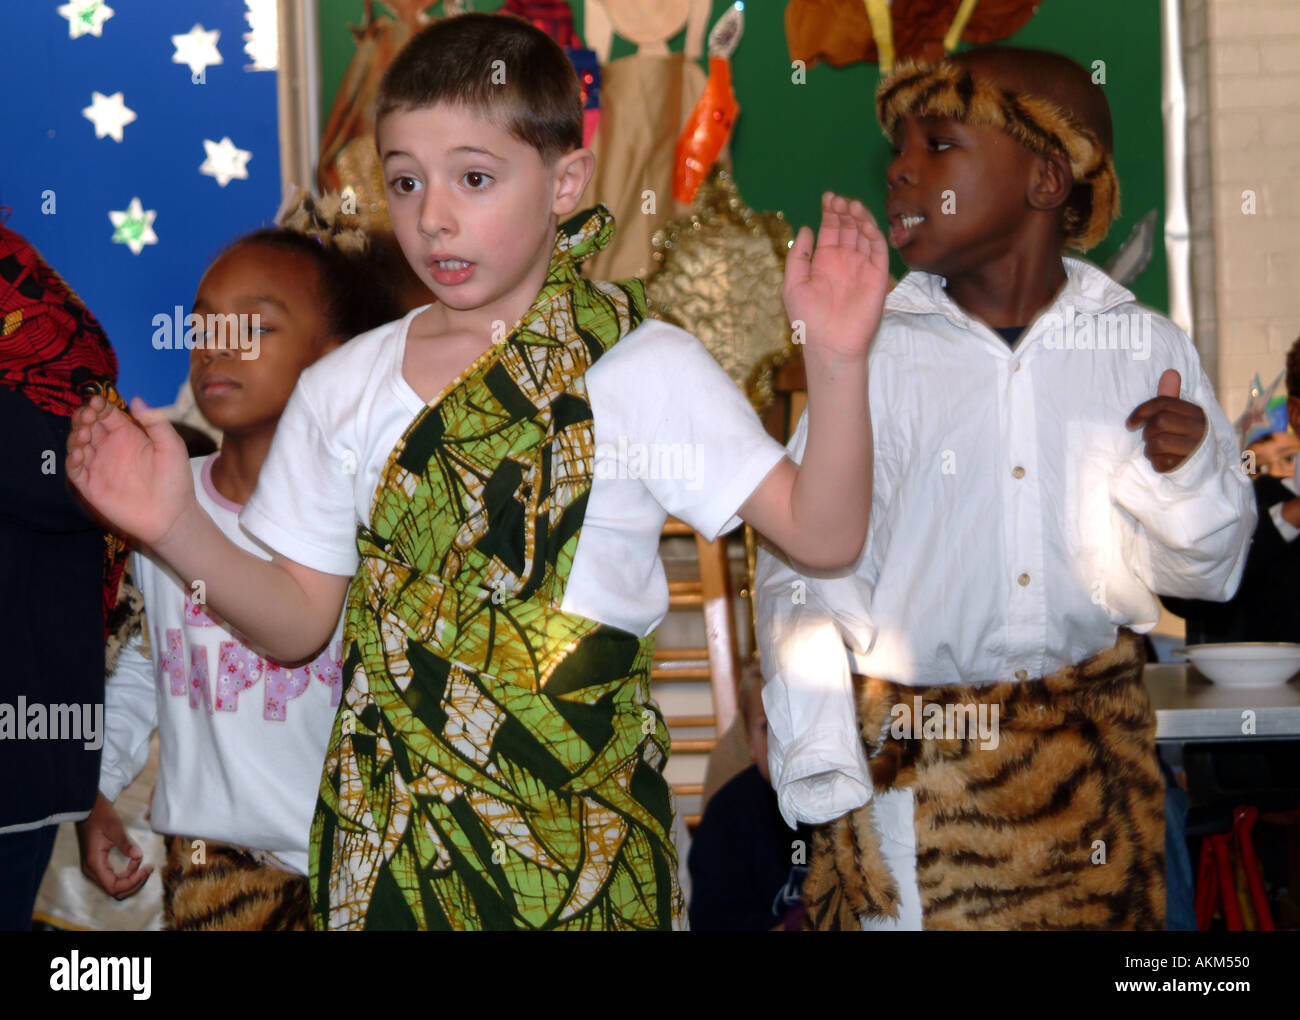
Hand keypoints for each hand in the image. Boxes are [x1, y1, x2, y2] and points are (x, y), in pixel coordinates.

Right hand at [66, 394, 195, 548]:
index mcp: (128, 434)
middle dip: (83, 417)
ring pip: (78, 444)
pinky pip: (74, 470)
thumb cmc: (175, 480)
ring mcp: (99, 466)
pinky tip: (79, 454)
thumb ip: (156, 423)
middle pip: (87, 425)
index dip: (98, 405)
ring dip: (76, 435)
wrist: (172, 516)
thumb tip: (135, 399)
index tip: (96, 401)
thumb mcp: (172, 446)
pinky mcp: (91, 486)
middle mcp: (110, 447)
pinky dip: (72, 460)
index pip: (106, 414)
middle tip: (86, 415)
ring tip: (84, 434)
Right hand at [75, 793, 153, 899]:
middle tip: (150, 868)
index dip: (132, 882)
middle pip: (115, 891)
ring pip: (115, 886)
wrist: (88, 808)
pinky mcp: (98, 865)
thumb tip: (138, 856)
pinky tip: (137, 863)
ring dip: (132, 880)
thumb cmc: (100, 815)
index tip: (147, 868)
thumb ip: (125, 843)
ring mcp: (94, 869)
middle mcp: (92, 870)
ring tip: (147, 867)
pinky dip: (128, 875)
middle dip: (135, 883)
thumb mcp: (115, 827)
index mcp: (94, 863)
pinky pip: (114, 878)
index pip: (113, 887)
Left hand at [783, 192, 889, 361]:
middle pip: (848, 227)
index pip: (831, 229)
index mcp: (825, 261)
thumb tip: (805, 228)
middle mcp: (845, 260)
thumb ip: (799, 256)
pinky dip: (873, 233)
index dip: (830, 212)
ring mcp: (862, 266)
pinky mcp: (877, 275)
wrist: (830, 343)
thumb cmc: (808, 318)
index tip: (828, 197)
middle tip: (839, 200)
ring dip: (860, 217)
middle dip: (845, 210)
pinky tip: (863, 223)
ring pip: (864, 234)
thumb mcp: (793, 284)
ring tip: (851, 205)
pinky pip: (878, 249)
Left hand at [1126, 369, 1208, 472]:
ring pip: (1158, 442)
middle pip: (1159, 422)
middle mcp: (1199, 428)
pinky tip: (1163, 461)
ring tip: (1157, 451)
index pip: (1163, 404)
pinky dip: (1156, 463)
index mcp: (1195, 412)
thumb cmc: (1183, 436)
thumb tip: (1170, 372)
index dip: (1141, 412)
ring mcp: (1195, 447)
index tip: (1129, 425)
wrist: (1203, 467)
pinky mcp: (1189, 465)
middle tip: (1152, 438)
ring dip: (1150, 449)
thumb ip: (1170, 397)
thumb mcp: (1179, 416)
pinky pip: (1162, 462)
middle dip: (1148, 432)